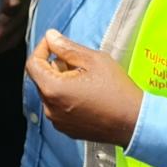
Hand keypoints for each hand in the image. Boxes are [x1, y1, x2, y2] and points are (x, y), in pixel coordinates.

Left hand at [24, 29, 143, 147]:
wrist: (134, 122)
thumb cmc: (116, 90)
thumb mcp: (94, 60)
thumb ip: (67, 47)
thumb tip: (50, 36)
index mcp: (53, 89)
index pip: (33, 64)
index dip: (42, 49)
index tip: (56, 43)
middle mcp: (50, 108)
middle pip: (42, 78)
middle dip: (56, 65)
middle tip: (80, 62)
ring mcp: (58, 121)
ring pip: (51, 93)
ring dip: (62, 82)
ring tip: (87, 79)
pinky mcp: (67, 129)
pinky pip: (59, 107)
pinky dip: (67, 97)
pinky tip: (88, 95)